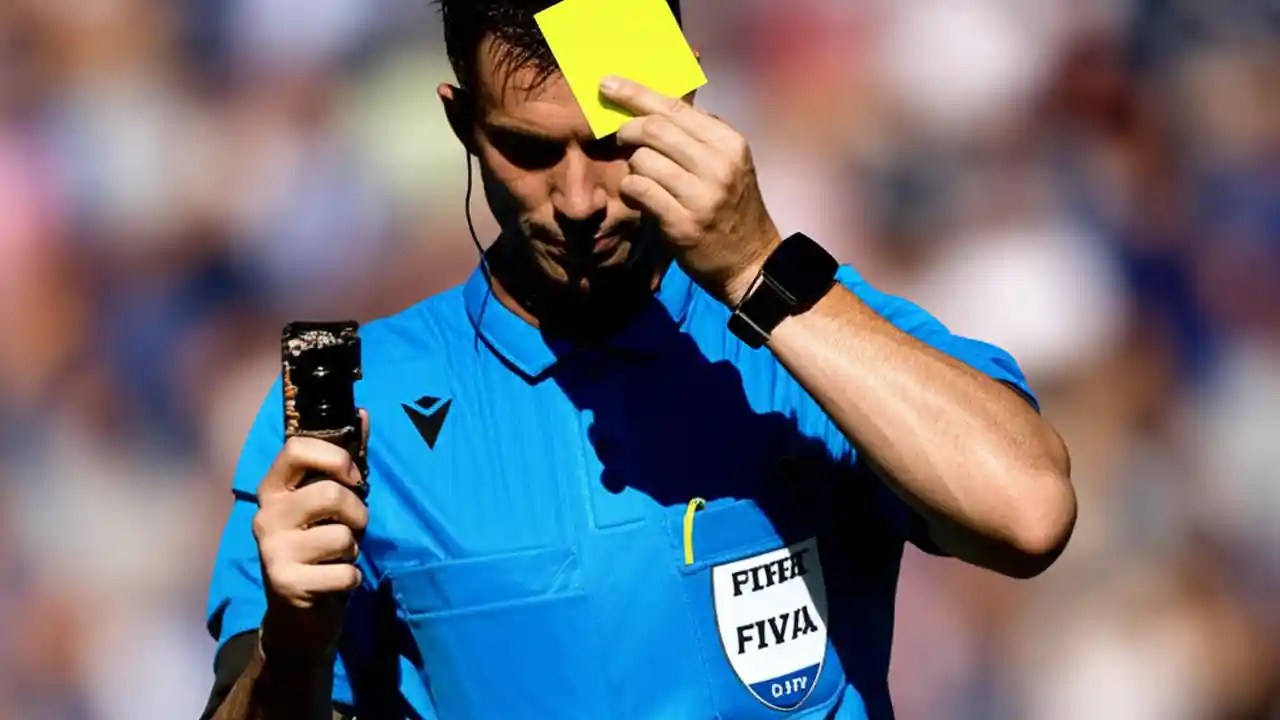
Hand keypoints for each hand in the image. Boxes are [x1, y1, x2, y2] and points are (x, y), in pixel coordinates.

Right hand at [252, 410, 369, 662]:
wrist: (299, 616)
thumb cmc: (320, 548)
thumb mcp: (331, 504)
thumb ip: (346, 460)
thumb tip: (362, 413)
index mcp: (275, 488)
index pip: (296, 447)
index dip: (334, 456)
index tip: (353, 476)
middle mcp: (266, 515)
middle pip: (330, 494)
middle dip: (357, 513)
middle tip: (353, 529)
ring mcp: (272, 550)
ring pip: (342, 536)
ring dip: (354, 550)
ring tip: (338, 557)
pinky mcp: (285, 583)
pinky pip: (345, 572)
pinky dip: (352, 579)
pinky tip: (334, 582)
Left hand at [601, 75, 781, 305]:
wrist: (750, 260)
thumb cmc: (731, 205)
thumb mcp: (726, 162)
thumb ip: (696, 132)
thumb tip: (656, 97)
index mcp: (728, 142)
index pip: (675, 107)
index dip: (636, 92)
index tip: (608, 82)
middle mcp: (718, 165)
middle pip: (654, 129)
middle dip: (628, 130)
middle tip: (621, 138)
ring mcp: (701, 195)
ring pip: (642, 160)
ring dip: (633, 167)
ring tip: (643, 178)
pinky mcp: (682, 223)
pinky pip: (639, 190)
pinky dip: (631, 190)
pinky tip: (641, 197)